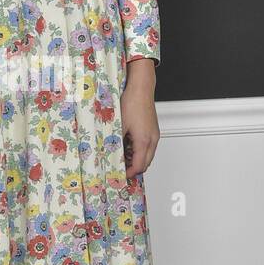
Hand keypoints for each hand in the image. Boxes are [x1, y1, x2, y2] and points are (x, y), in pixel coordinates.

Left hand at [121, 58, 159, 179]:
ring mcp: (154, 134)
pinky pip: (148, 146)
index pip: (139, 166)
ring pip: (147, 155)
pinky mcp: (152, 129)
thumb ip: (116, 142)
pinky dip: (139, 151)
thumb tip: (109, 154)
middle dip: (134, 169)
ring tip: (122, 159)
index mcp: (144, 141)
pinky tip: (127, 146)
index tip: (120, 176)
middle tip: (121, 171)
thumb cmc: (131, 103)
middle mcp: (152, 139)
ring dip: (136, 160)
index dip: (129, 173)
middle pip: (146, 163)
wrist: (140, 89)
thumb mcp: (119, 126)